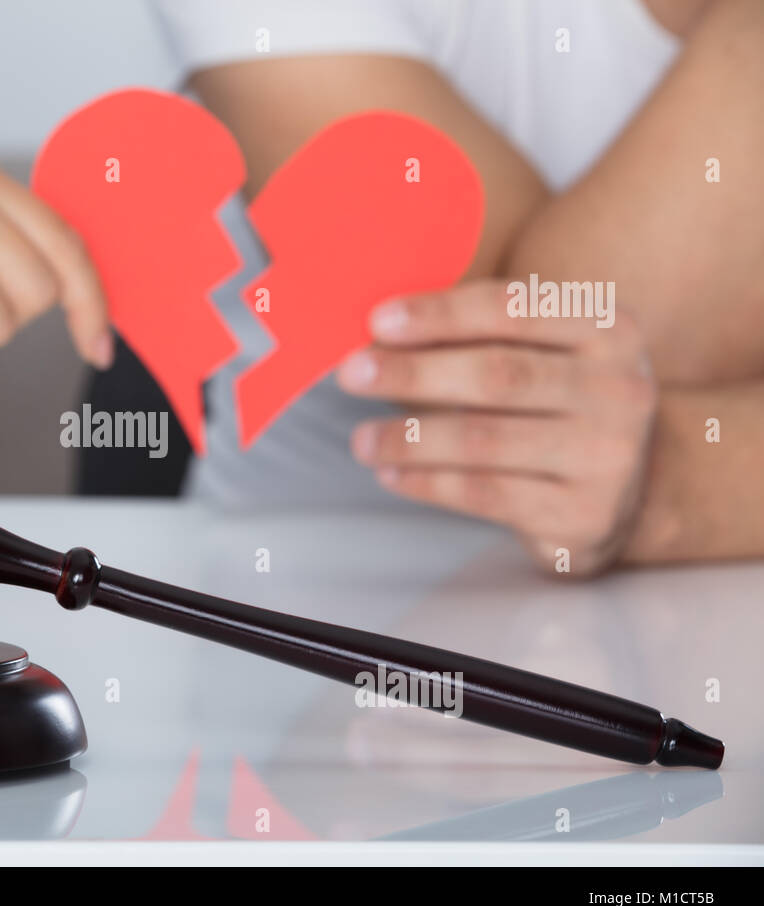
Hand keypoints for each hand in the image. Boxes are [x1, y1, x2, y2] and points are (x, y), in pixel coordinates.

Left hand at [338, 279, 657, 574]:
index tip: (378, 321)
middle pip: (498, 375)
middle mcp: (617, 388)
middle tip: (351, 374)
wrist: (636, 488)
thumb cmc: (560, 404)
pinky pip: (486, 493)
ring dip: (410, 437)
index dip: (440, 314)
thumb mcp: (544, 355)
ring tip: (361, 439)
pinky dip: (429, 482)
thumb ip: (477, 337)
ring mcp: (606, 455)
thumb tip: (377, 335)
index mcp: (608, 329)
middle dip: (414, 373)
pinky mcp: (581, 513)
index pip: (513, 309)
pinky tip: (390, 473)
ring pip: (486, 440)